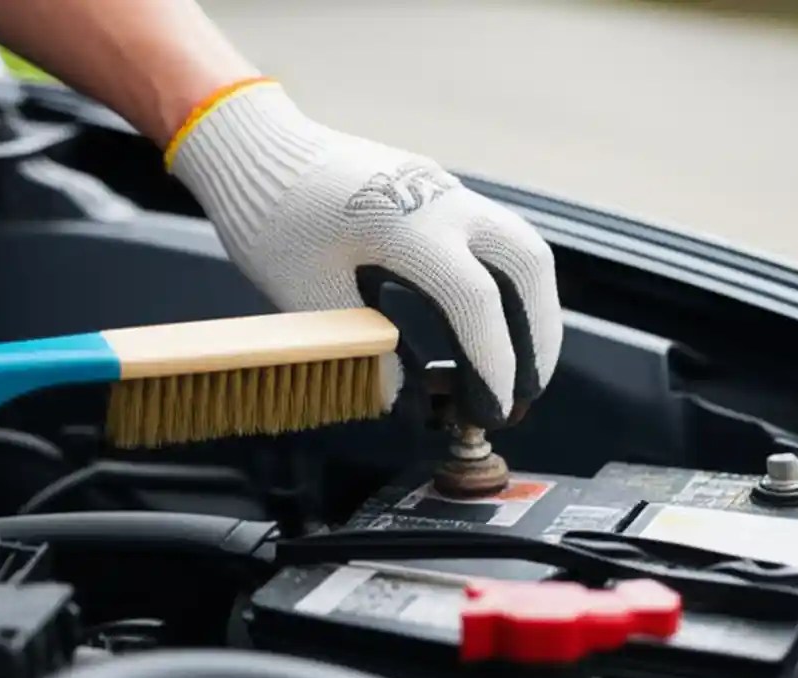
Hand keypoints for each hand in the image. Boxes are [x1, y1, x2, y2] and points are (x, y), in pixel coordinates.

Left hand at [167, 80, 562, 426]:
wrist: (258, 148)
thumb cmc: (270, 218)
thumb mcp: (305, 296)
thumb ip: (362, 347)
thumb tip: (401, 396)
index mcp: (404, 224)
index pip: (474, 300)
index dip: (492, 363)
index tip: (492, 409)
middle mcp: (441, 200)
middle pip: (527, 265)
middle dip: (539, 334)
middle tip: (525, 391)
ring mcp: (445, 190)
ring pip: (522, 246)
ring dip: (532, 308)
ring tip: (517, 365)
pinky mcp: (440, 191)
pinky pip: (496, 237)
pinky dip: (507, 284)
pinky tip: (490, 323)